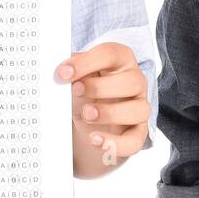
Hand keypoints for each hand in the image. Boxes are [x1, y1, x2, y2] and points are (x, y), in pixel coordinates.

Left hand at [56, 42, 150, 167]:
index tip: (63, 73)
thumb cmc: (85, 92)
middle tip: (76, 91)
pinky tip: (94, 140)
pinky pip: (134, 141)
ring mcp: (139, 107)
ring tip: (86, 114)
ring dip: (110, 113)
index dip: (86, 62)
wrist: (88, 122)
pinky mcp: (137, 132)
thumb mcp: (77, 77)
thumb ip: (71, 72)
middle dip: (100, 87)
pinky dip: (115, 143)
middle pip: (131, 80)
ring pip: (139, 109)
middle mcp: (135, 81)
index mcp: (120, 61)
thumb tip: (59, 71)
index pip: (110, 54)